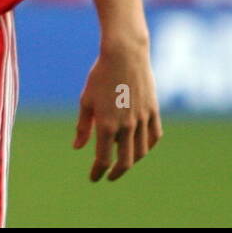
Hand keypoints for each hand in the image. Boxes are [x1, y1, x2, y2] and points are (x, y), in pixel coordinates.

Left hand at [73, 42, 162, 180]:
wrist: (125, 55)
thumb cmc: (100, 76)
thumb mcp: (86, 100)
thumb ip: (83, 126)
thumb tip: (78, 148)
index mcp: (106, 124)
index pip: (103, 159)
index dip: (98, 172)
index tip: (94, 178)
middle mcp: (127, 126)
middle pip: (124, 161)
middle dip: (116, 172)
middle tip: (109, 176)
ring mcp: (143, 120)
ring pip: (141, 151)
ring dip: (131, 160)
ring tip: (122, 161)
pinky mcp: (154, 112)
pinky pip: (154, 137)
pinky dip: (147, 146)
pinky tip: (140, 147)